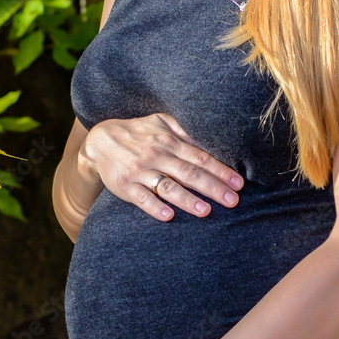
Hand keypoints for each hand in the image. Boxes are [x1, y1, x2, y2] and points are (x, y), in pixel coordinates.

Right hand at [78, 112, 243, 221]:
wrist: (101, 141)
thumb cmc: (139, 133)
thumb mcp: (162, 122)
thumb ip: (185, 131)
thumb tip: (212, 140)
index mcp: (169, 141)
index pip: (200, 157)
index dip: (220, 170)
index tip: (238, 183)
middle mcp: (157, 156)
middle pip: (189, 173)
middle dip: (212, 187)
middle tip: (233, 201)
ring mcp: (140, 171)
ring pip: (167, 186)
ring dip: (187, 199)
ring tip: (206, 211)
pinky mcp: (125, 186)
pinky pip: (141, 198)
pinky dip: (154, 207)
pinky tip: (169, 216)